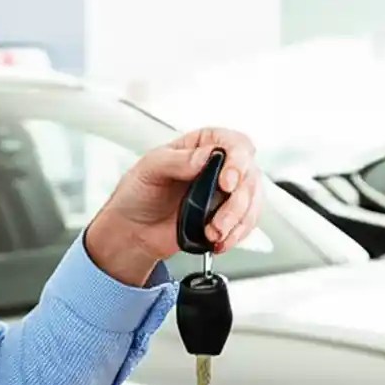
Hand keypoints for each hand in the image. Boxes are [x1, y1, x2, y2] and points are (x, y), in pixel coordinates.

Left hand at [84, 127, 261, 284]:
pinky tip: (220, 241)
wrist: (133, 230)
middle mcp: (218, 166)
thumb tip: (204, 156)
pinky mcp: (226, 216)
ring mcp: (225, 192)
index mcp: (200, 146)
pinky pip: (246, 222)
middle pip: (249, 175)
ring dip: (237, 222)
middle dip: (237, 202)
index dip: (237, 161)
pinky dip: (237, 234)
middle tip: (219, 220)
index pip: (234, 143)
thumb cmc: (137, 193)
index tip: (226, 182)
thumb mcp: (149, 169)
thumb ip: (177, 160)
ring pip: (252, 201)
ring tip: (214, 234)